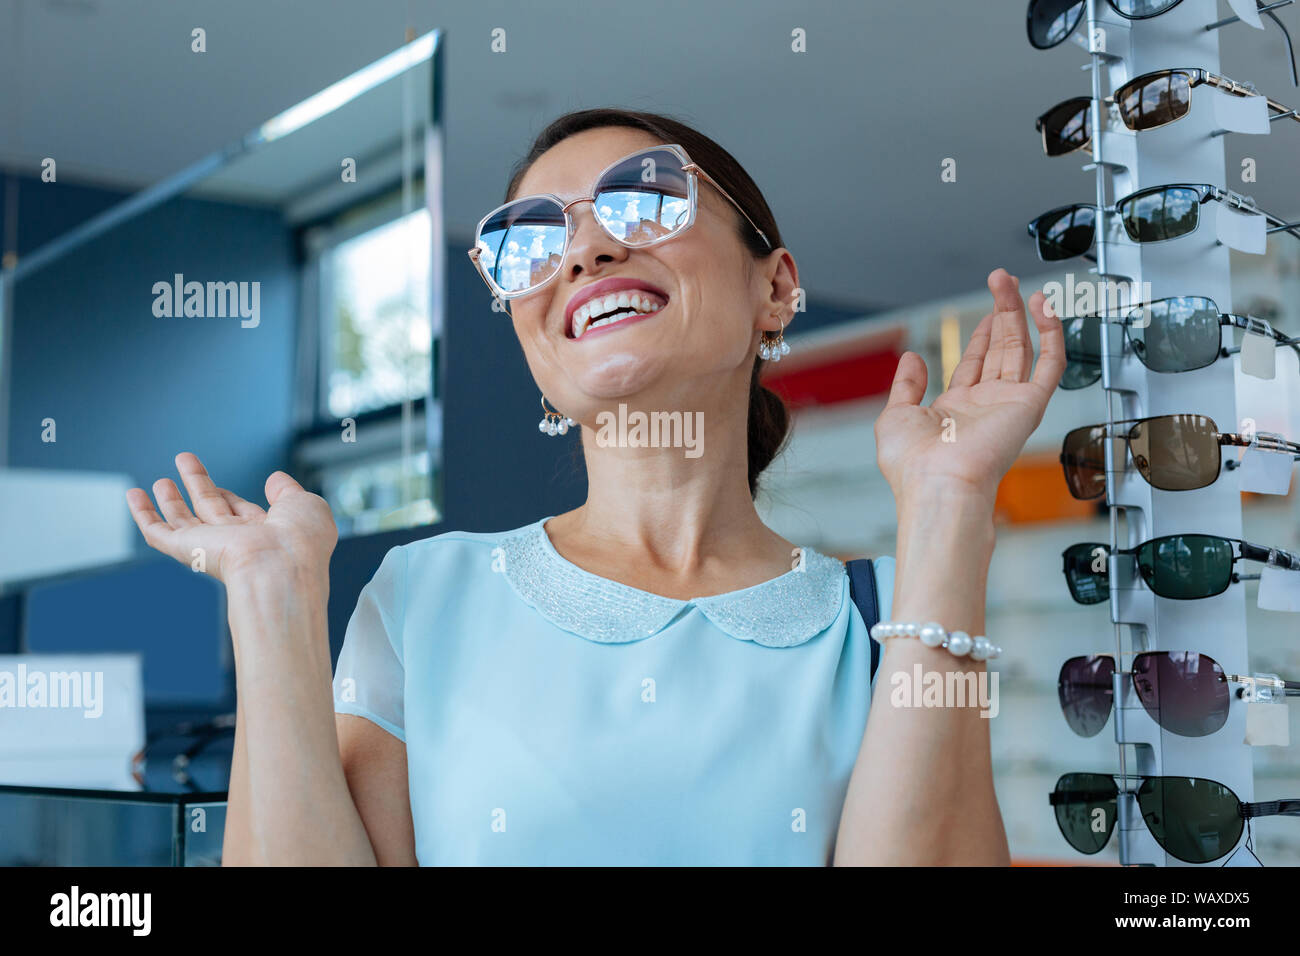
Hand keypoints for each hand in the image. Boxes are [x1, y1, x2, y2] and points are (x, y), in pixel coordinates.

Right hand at [126, 452, 337, 583]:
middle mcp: (236, 541)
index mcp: (265, 533)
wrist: (281, 567)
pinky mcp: (186, 549)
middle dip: (199, 485)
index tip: (224, 487)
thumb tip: (275, 479)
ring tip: (162, 480)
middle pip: (210, 510)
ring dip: (170, 499)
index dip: (232, 498)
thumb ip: (288, 491)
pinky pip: (156, 533)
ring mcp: (210, 546)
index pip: (242, 513)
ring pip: (183, 521)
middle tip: (186, 461)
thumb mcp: (304, 504)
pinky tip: (134, 495)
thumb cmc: (301, 541)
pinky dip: (142, 514)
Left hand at [874, 268, 1063, 506]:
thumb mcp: (896, 415)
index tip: (988, 308)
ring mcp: (1009, 404)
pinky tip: (1042, 307)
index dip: (983, 336)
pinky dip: (1051, 334)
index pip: (976, 365)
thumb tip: (912, 358)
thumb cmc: (913, 465)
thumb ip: (906, 385)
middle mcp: (986, 406)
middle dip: (1002, 314)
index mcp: (956, 410)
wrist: (937, 484)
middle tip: (1001, 282)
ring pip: (1023, 349)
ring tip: (1011, 283)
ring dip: (1019, 313)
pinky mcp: (1029, 405)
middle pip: (1002, 350)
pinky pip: (1050, 365)